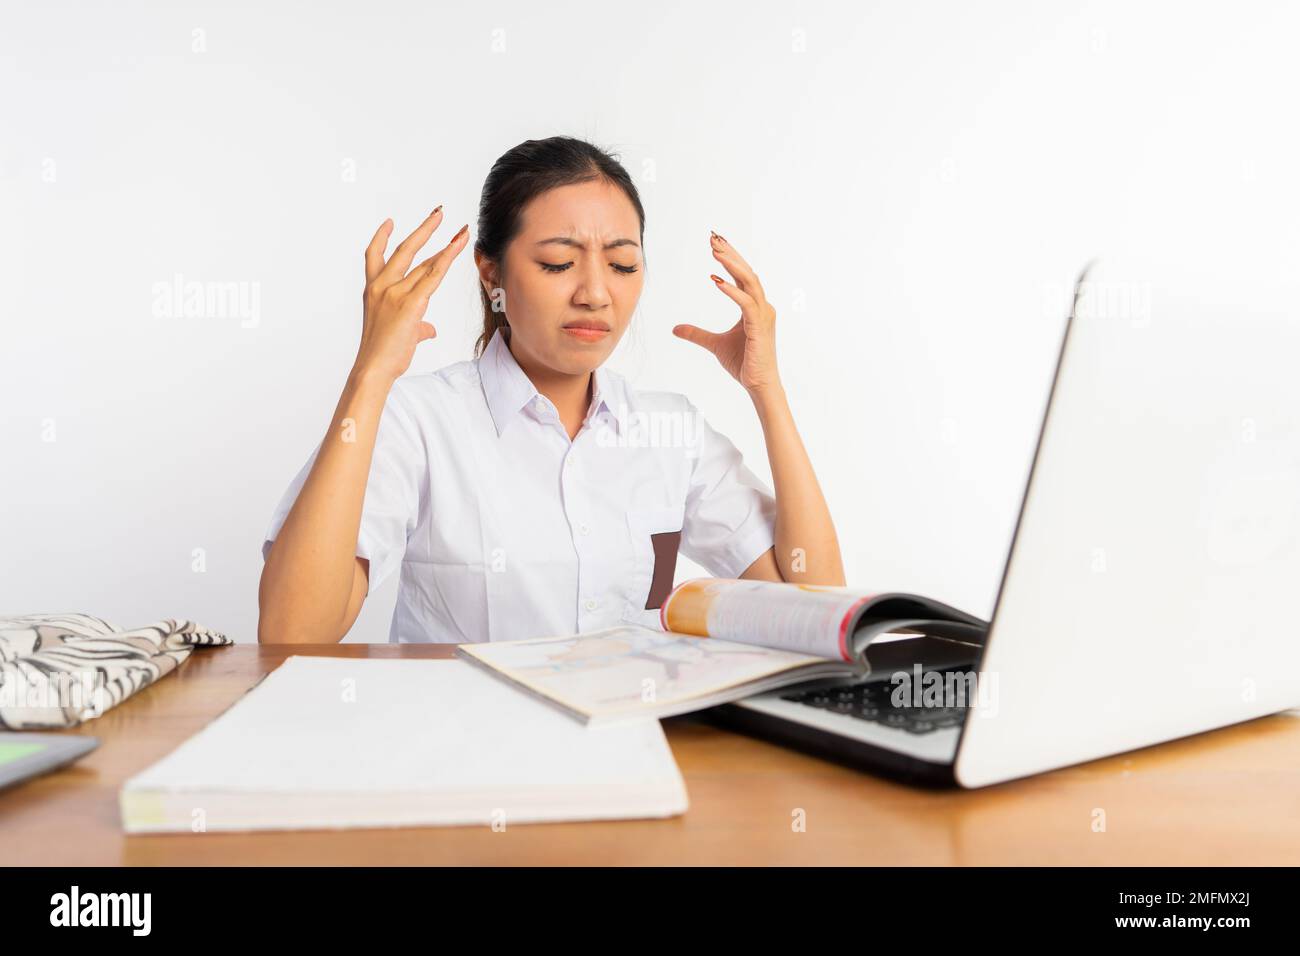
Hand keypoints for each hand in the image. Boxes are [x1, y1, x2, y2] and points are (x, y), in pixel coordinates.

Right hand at [353, 207, 467, 384]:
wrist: (374, 368)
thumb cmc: (384, 355)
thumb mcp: (401, 334)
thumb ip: (417, 326)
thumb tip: (429, 328)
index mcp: (373, 291)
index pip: (374, 256)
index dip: (383, 237)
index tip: (390, 222)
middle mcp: (382, 286)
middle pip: (405, 250)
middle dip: (424, 230)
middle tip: (438, 213)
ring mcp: (395, 292)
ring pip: (425, 263)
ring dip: (446, 245)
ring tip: (461, 232)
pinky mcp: (410, 302)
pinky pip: (434, 276)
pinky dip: (447, 259)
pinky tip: (458, 247)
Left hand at [673, 231, 780, 394]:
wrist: (758, 385)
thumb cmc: (743, 364)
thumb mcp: (714, 344)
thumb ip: (696, 334)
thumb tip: (675, 329)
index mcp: (754, 307)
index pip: (743, 276)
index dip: (730, 259)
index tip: (715, 244)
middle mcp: (762, 307)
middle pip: (747, 272)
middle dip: (730, 254)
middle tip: (713, 238)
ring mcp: (763, 315)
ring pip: (750, 282)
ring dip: (732, 265)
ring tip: (715, 251)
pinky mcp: (759, 327)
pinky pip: (745, 303)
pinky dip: (731, 291)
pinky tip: (715, 280)